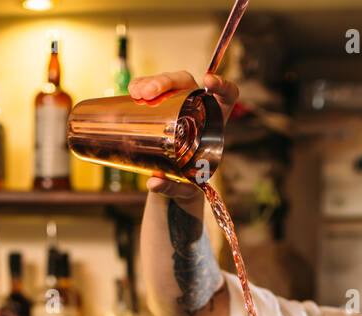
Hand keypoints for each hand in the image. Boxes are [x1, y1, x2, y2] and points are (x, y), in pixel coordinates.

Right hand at [127, 70, 238, 201]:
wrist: (178, 177)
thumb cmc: (189, 178)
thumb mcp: (185, 185)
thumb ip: (173, 187)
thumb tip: (153, 182)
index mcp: (215, 120)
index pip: (228, 94)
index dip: (223, 84)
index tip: (208, 82)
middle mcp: (198, 105)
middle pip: (187, 82)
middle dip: (168, 82)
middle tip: (150, 93)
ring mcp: (179, 101)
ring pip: (169, 82)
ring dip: (152, 82)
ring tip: (137, 93)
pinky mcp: (161, 102)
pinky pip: (151, 87)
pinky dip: (141, 86)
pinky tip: (133, 91)